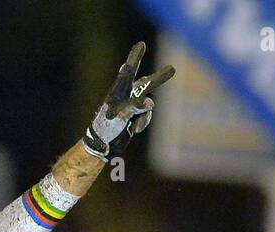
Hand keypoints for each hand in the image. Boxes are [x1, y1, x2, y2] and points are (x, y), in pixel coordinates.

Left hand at [82, 42, 174, 160]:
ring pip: (147, 105)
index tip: (141, 44)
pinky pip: (146, 116)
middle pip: (146, 84)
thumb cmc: (106, 127)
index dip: (136, 57)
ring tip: (133, 127)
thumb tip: (150, 103)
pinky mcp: (135, 116)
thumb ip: (135, 106)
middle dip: (158, 78)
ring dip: (143, 117)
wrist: (102, 145)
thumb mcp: (121, 115)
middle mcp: (126, 95)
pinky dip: (142, 123)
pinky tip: (132, 130)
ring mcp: (132, 106)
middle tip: (171, 69)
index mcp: (119, 90)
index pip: (129, 70)